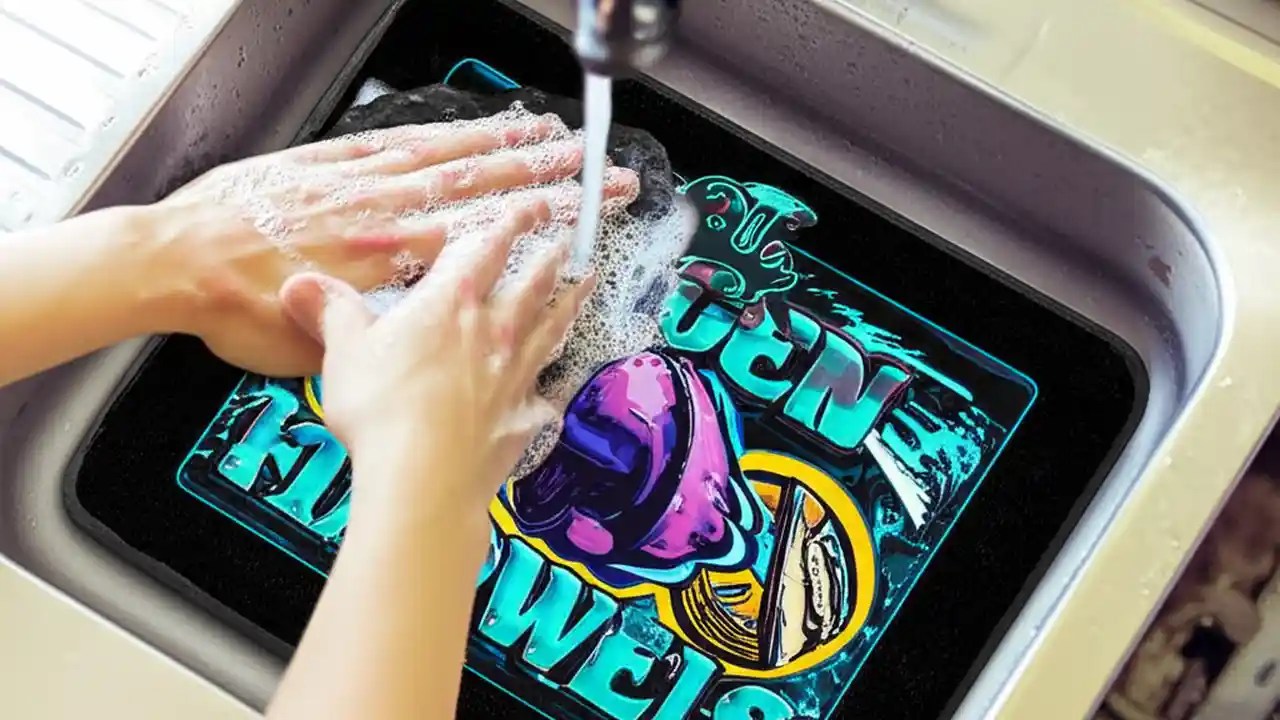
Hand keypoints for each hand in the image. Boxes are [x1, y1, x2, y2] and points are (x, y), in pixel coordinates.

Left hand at [143, 113, 636, 376]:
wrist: (171, 263)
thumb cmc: (235, 312)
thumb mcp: (315, 354)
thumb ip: (370, 340)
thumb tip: (403, 352)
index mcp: (388, 262)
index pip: (485, 234)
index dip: (542, 223)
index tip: (586, 213)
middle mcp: (383, 214)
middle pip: (482, 188)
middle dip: (547, 177)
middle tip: (597, 166)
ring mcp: (357, 183)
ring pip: (445, 158)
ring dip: (503, 147)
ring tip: (551, 137)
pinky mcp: (327, 164)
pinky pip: (395, 142)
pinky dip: (437, 135)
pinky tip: (466, 129)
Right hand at [279, 198, 594, 519]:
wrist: (424, 478)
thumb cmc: (382, 409)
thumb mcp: (345, 351)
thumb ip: (330, 311)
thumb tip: (298, 281)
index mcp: (451, 301)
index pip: (488, 248)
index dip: (512, 222)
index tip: (532, 205)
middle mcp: (494, 328)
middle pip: (533, 282)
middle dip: (551, 255)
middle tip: (568, 238)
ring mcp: (516, 372)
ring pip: (553, 325)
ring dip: (571, 301)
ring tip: (586, 284)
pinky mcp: (525, 414)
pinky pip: (549, 391)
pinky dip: (557, 382)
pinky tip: (561, 383)